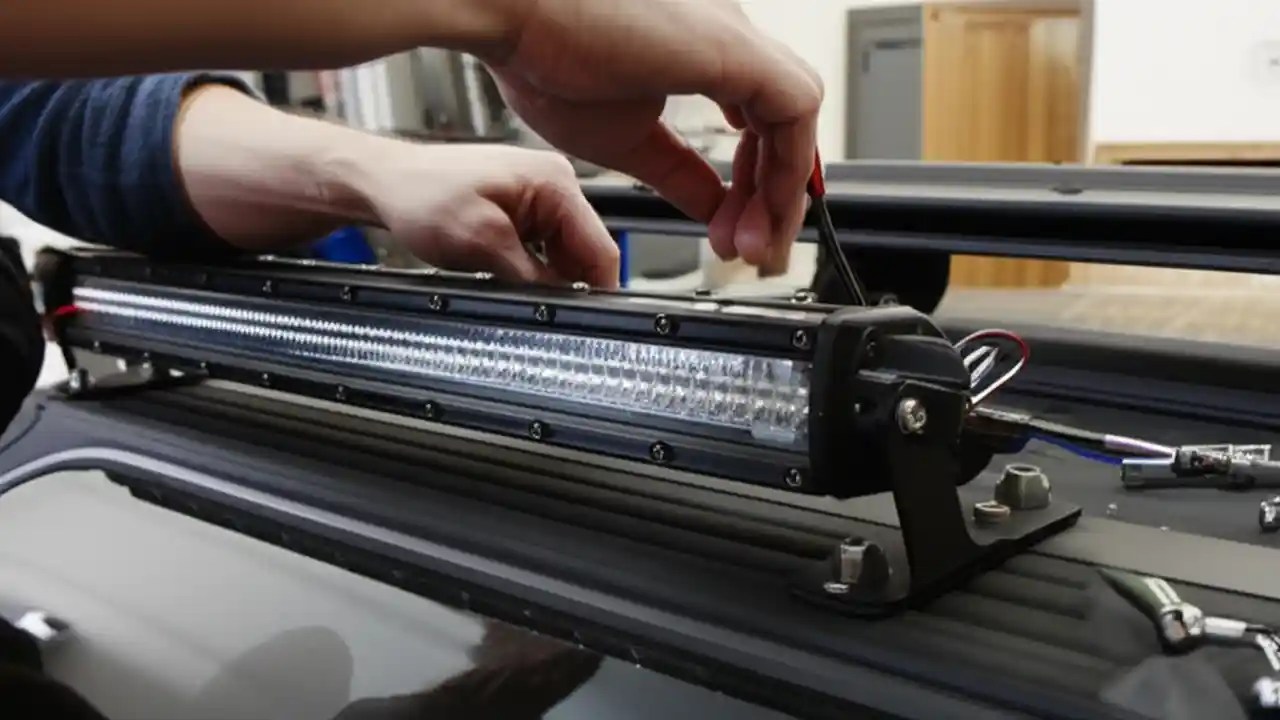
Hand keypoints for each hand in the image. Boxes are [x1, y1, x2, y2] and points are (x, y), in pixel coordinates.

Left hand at [176, 87, 618, 287]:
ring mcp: (539, 194)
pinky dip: (530, 268)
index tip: (591, 324)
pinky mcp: (523, 207)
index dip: (599, 291)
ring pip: (564, 255)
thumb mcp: (484, 243)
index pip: (601, 248)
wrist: (383, 182)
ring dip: (545, 278)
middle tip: (537, 310)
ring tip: (507, 283)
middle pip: (585, 253)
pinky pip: (543, 248)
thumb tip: (564, 304)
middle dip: (566, 285)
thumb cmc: (422, 196)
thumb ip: (533, 276)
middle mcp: (555, 182)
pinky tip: (503, 272)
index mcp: (555, 182)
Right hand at [481, 0, 822, 275]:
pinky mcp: (734, 44)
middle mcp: (724, 33)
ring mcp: (732, 34)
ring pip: (797, 117)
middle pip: (783, 122)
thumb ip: (678, 173)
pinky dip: (785, 165)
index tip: (732, 230)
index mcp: (699, 48)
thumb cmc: (539, 53)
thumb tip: (713, 209)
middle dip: (773, 194)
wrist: (503, 12)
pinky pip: (794, 110)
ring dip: (780, 189)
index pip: (756, 120)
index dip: (751, 182)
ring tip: (750, 242)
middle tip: (751, 248)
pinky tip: (759, 209)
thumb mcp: (626, 137)